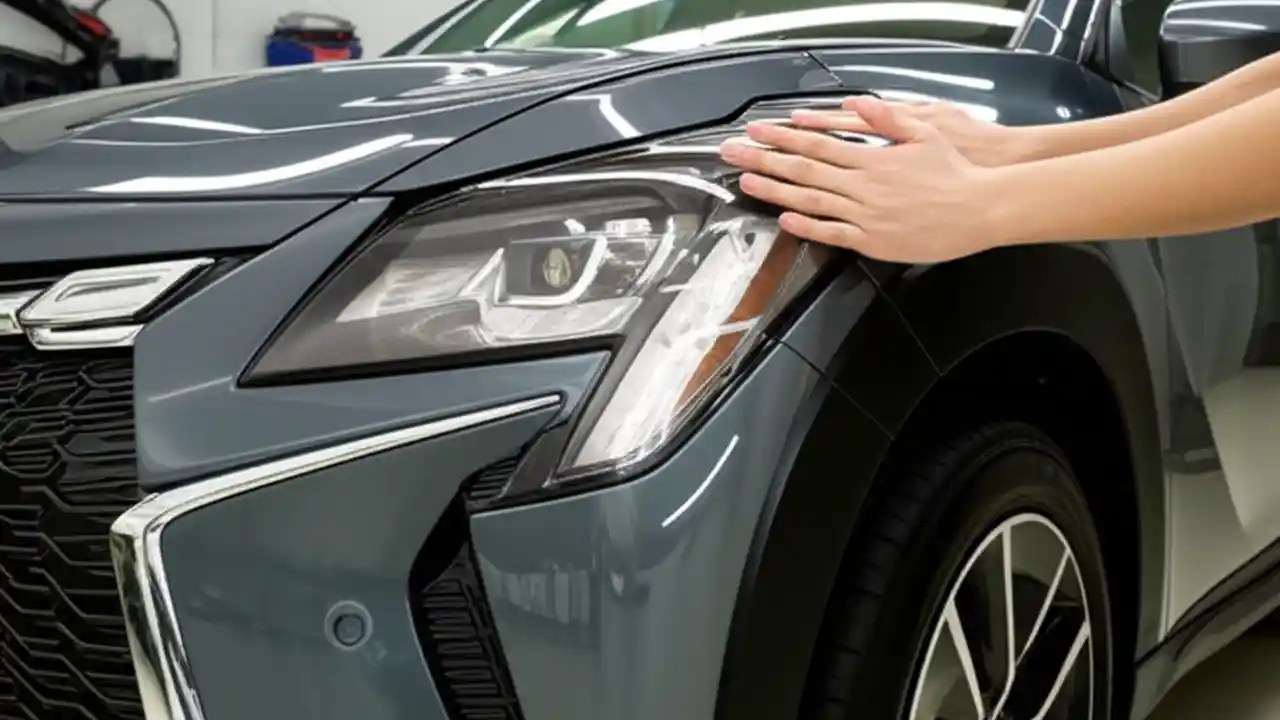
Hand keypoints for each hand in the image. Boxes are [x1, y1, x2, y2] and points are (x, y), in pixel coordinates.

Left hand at [718, 96, 1006, 262]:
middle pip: (804, 170)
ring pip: (811, 201)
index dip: (782, 138)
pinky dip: (807, 227)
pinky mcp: (874, 241)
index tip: (757, 132)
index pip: (816, 144)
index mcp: (872, 160)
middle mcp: (863, 187)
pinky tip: (785, 219)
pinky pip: (833, 234)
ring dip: (776, 191)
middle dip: (765, 160)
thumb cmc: (956, 172)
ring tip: (748, 182)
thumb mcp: (924, 130)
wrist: (981, 209)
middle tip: (734, 154)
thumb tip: (854, 105)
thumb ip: (885, 119)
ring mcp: (866, 216)